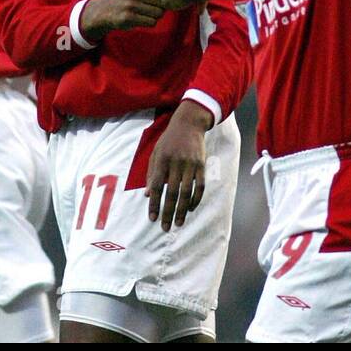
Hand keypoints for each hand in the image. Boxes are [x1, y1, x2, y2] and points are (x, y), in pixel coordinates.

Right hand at [79, 0, 165, 41]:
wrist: (107, 10)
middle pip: (162, 3)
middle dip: (160, 8)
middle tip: (151, 9)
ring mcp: (130, 5)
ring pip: (158, 13)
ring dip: (156, 16)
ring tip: (146, 14)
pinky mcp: (128, 18)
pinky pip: (151, 22)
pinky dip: (150, 22)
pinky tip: (141, 19)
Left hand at [147, 101, 213, 230]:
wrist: (189, 123)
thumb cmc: (169, 140)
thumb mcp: (156, 153)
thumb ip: (152, 173)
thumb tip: (148, 195)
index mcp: (162, 160)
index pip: (157, 186)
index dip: (154, 204)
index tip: (152, 219)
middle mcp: (177, 163)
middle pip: (172, 192)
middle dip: (168, 212)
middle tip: (165, 227)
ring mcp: (191, 164)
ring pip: (186, 192)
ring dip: (182, 210)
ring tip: (178, 223)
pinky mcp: (201, 165)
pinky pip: (200, 186)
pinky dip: (195, 199)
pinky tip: (190, 209)